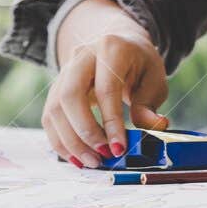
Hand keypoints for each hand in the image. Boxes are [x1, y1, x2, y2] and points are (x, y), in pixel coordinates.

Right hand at [43, 0, 168, 167]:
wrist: (118, 45)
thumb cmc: (139, 64)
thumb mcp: (154, 79)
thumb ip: (150, 104)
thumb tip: (157, 126)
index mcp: (111, 48)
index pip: (106, 88)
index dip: (111, 122)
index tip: (119, 148)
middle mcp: (81, 57)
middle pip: (70, 96)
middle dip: (85, 132)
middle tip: (102, 156)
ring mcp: (63, 72)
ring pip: (54, 109)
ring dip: (70, 141)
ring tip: (92, 162)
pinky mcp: (55, 89)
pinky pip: (49, 118)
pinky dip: (61, 141)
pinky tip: (77, 157)